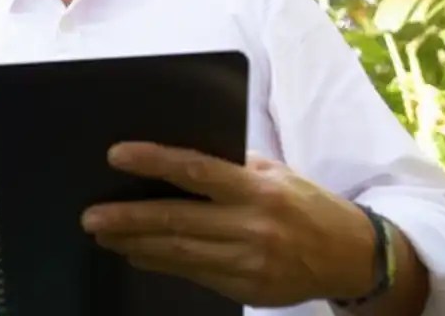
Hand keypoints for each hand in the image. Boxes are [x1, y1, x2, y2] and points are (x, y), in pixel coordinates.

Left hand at [81, 142, 376, 306]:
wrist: (353, 255)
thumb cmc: (306, 204)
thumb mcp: (275, 173)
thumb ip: (232, 166)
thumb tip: (177, 156)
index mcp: (258, 189)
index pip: (197, 170)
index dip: (154, 162)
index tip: (117, 156)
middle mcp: (253, 226)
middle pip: (178, 220)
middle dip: (129, 219)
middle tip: (91, 216)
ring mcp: (251, 261)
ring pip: (180, 253)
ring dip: (136, 244)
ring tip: (104, 235)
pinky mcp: (249, 288)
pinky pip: (194, 274)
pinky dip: (161, 264)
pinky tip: (137, 255)